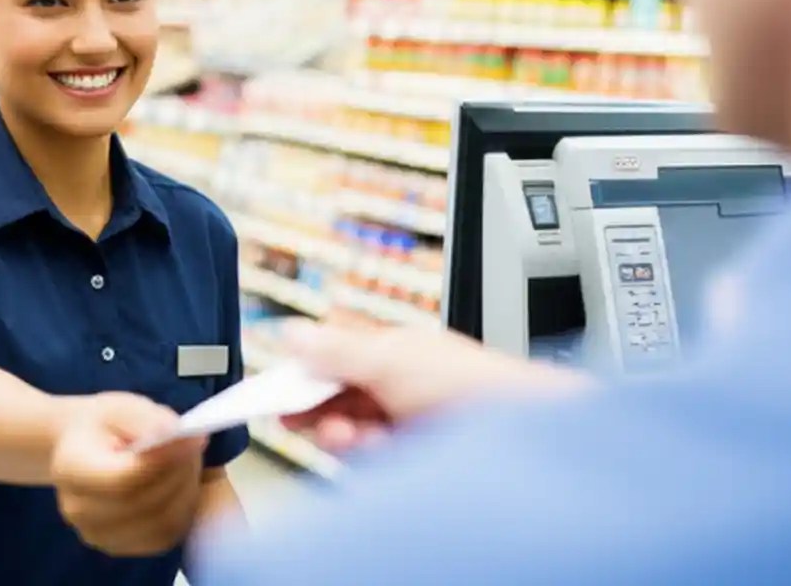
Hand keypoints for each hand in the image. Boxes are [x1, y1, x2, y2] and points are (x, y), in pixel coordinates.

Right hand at [50, 393, 206, 556]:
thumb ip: (146, 419)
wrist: (85, 450)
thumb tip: (174, 433)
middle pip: (145, 503)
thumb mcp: (122, 407)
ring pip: (161, 523)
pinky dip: (183, 509)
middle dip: (180, 473)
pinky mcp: (122, 547)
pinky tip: (179, 484)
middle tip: (194, 444)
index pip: (123, 479)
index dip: (165, 462)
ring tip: (186, 462)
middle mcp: (78, 510)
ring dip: (186, 491)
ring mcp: (98, 534)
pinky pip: (166, 536)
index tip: (193, 438)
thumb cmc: (104, 426)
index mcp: (70, 469)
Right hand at [282, 324, 590, 451]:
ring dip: (339, 434)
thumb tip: (292, 332)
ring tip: (344, 434)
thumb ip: (336, 350)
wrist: (515, 428)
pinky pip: (370, 459)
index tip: (275, 393)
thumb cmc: (467, 382)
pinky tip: (370, 448)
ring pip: (350, 434)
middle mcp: (398, 387)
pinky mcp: (411, 458)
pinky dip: (363, 454)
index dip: (303, 376)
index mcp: (393, 353)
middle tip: (295, 419)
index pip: (335, 362)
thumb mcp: (387, 358)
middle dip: (316, 410)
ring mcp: (406, 424)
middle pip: (337, 401)